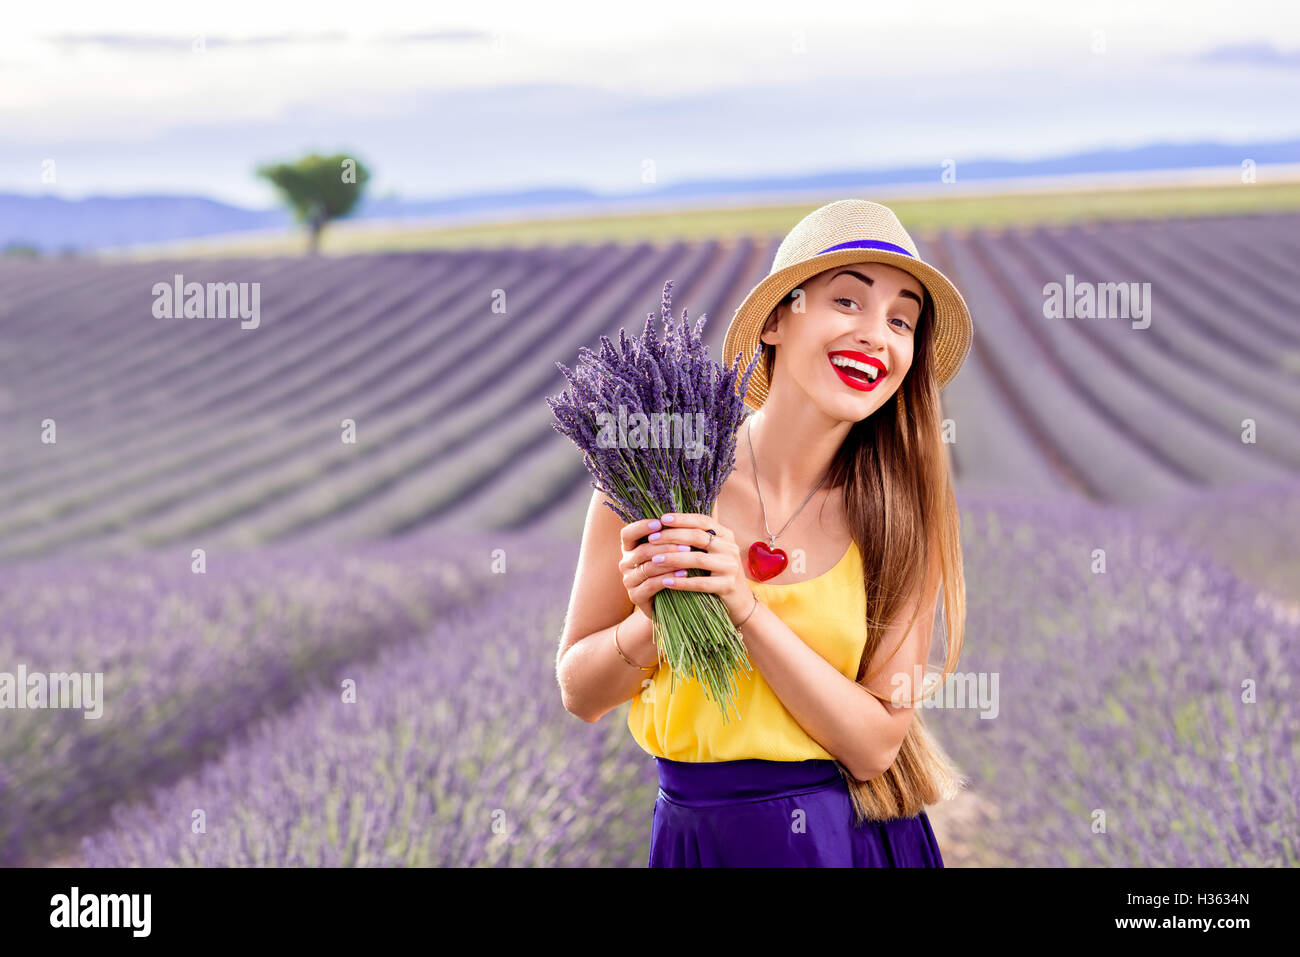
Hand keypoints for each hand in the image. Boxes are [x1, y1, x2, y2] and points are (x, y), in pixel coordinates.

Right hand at [618, 514, 691, 623]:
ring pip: (647, 568)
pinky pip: (651, 586)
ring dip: (669, 562)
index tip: (660, 522)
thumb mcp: (674, 548)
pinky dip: (667, 579)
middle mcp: (626, 563)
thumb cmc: (676, 568)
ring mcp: (629, 581)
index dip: (642, 527)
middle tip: (687, 544)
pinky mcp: (636, 597)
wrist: (676, 600)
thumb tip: (693, 507)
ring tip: (689, 558)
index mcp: (631, 547)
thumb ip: (676, 530)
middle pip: (641, 551)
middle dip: (665, 545)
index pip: (628, 533)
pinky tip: (684, 574)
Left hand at [621, 510, 754, 624]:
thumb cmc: (717, 571)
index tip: (662, 519)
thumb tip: (665, 522)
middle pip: (698, 537)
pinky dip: (682, 582)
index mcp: (726, 535)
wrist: (739, 600)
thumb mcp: (711, 551)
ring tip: (654, 560)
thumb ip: (696, 538)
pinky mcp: (728, 586)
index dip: (682, 519)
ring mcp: (731, 567)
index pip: (702, 521)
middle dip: (672, 537)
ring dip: (673, 559)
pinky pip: (701, 583)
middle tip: (651, 539)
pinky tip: (666, 582)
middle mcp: (730, 548)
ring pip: (698, 559)